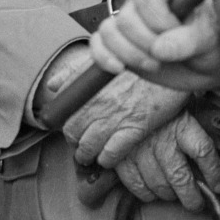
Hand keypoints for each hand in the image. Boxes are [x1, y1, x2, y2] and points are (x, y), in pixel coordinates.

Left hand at [61, 68, 188, 169]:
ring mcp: (114, 116)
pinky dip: (107, 159)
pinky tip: (109, 158)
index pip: (63, 115)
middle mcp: (96, 102)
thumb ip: (74, 72)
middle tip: (81, 148)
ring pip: (89, 147)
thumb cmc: (134, 61)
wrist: (167, 62)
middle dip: (75, 144)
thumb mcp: (101, 59)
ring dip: (88, 155)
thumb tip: (52, 85)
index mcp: (86, 85)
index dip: (65, 127)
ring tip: (92, 158)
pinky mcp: (134, 128)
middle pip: (73, 134)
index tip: (72, 131)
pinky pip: (111, 153)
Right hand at [90, 0, 219, 91]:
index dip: (158, 22)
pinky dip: (103, 58)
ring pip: (108, 31)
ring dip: (128, 54)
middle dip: (144, 44)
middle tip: (165, 58)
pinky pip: (97, 45)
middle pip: (125, 19)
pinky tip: (120, 68)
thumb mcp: (207, 38)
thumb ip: (187, 39)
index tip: (176, 34)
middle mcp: (142, 6)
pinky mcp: (119, 45)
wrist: (207, 63)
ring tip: (152, 65)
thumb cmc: (211, 43)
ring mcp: (129, 26)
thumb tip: (159, 48)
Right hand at [112, 111, 219, 210]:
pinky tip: (151, 190)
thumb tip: (216, 144)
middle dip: (191, 197)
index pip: (204, 152)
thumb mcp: (180, 105)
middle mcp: (162, 138)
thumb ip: (196, 126)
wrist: (124, 92)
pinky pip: (136, 184)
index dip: (215, 173)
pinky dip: (145, 192)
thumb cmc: (155, 102)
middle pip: (180, 177)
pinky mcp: (121, 156)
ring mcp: (140, 149)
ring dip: (168, 195)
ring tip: (173, 194)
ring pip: (159, 185)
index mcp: (181, 123)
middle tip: (195, 202)